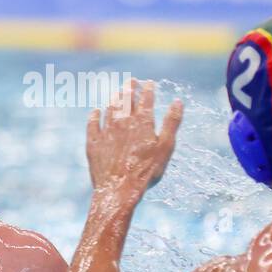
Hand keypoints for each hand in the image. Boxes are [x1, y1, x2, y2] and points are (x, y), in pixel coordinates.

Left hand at [86, 79, 182, 199]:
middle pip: (126, 100)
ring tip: (117, 93)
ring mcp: (106, 132)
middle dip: (129, 88)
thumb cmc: (146, 171)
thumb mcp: (166, 148)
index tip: (149, 83)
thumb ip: (172, 123)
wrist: (119, 190)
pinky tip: (96, 112)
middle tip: (131, 81)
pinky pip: (92, 125)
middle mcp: (123, 123)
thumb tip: (178, 101)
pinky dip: (94, 116)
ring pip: (109, 109)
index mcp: (142, 123)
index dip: (148, 89)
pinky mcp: (94, 143)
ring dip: (114, 99)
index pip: (146, 100)